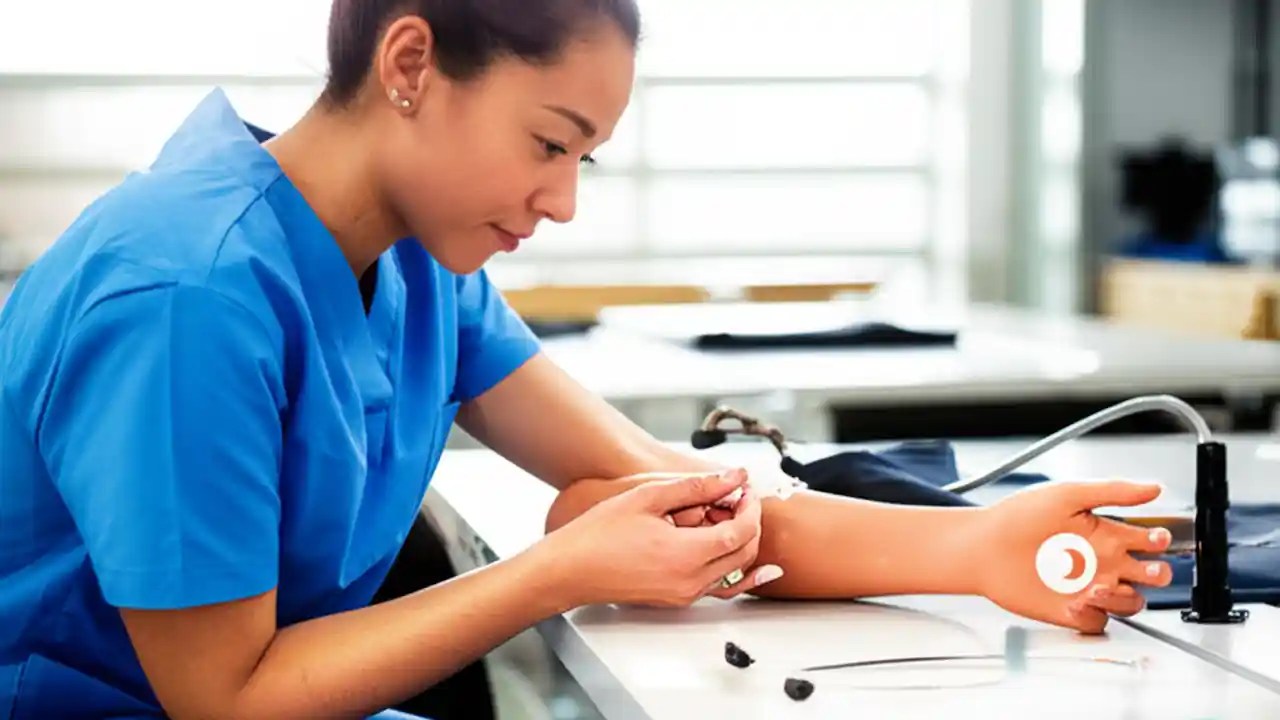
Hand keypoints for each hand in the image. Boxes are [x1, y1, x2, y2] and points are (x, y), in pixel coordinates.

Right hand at [540, 469, 777, 608]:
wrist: (569, 570)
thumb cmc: (598, 534)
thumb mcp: (648, 497)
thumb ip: (697, 486)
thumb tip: (734, 476)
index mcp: (686, 556)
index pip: (742, 532)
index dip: (750, 507)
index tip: (743, 488)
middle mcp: (691, 581)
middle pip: (744, 553)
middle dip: (749, 521)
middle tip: (737, 496)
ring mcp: (685, 594)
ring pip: (734, 570)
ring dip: (738, 541)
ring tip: (724, 514)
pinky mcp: (676, 599)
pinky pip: (717, 583)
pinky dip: (728, 563)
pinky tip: (731, 549)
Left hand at [975, 479, 1173, 633]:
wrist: (982, 545)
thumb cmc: (1017, 516)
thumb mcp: (1067, 495)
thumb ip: (1112, 492)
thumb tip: (1153, 488)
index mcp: (1103, 533)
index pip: (1148, 541)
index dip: (1159, 541)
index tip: (1155, 536)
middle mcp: (1100, 562)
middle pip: (1149, 576)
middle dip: (1158, 574)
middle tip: (1146, 569)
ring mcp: (1088, 587)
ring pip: (1130, 602)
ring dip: (1126, 597)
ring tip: (1101, 585)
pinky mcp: (1070, 610)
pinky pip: (1097, 621)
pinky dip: (1095, 615)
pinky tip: (1078, 600)